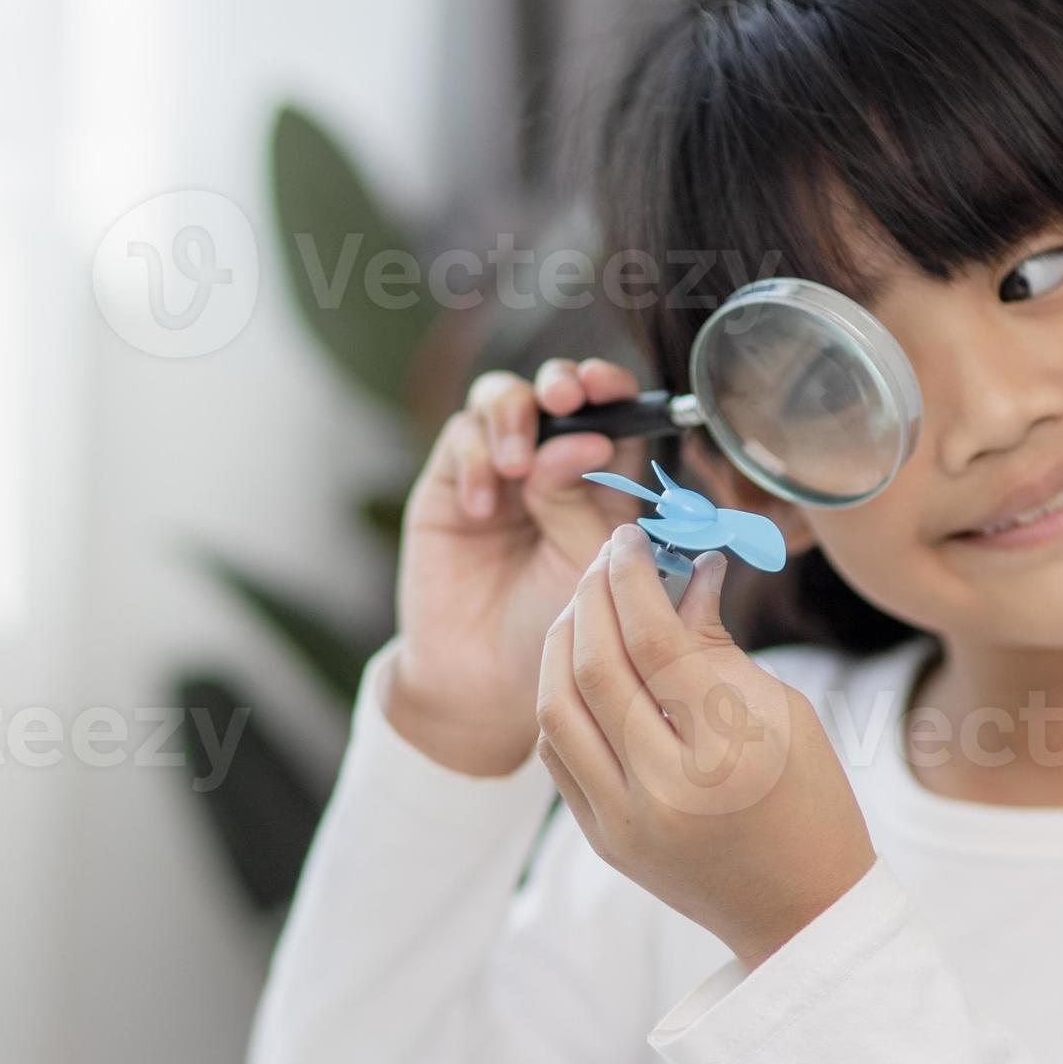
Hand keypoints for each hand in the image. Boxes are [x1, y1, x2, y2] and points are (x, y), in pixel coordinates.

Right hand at [383, 359, 651, 774]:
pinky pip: (460, 439)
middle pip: (556, 390)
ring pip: (502, 399)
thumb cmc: (547, 629)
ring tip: (518, 465)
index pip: (613, 414)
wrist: (482, 680)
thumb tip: (580, 438)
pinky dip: (475, 460)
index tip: (608, 390)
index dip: (612, 389)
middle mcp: (550, 467)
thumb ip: (583, 501)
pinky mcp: (449, 484)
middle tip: (565, 400)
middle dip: (562, 383)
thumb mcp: (584, 565)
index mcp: (601, 482)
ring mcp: (498, 472)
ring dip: (515, 417)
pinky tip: (482, 508)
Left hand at [536, 526, 877, 969]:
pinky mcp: (600, 840)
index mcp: (727, 753)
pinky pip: (554, 753)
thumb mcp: (787, 714)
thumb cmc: (811, 801)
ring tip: (585, 604)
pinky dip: (558, 698)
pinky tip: (578, 666)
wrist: (799, 913)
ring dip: (560, 643)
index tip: (631, 539)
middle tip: (606, 557)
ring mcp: (623, 822)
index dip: (634, 576)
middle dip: (593, 595)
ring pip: (554, 709)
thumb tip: (681, 571)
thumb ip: (718, 646)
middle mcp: (664, 790)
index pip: (656, 639)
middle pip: (595, 666)